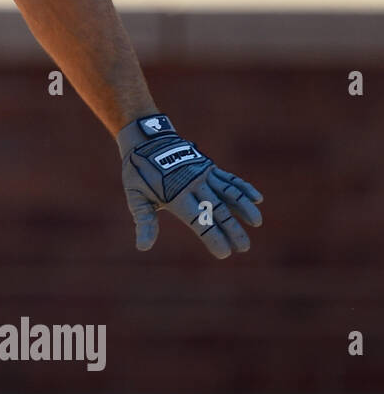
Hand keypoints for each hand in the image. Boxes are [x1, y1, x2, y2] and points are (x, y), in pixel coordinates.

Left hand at [118, 114, 261, 258]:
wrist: (146, 140)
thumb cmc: (138, 173)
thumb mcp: (135, 197)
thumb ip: (144, 221)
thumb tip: (143, 247)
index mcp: (176, 195)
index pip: (199, 221)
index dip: (213, 238)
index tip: (224, 253)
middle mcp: (194, 184)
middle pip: (218, 210)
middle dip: (233, 230)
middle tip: (244, 248)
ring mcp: (204, 173)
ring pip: (229, 193)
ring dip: (245, 208)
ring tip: (256, 223)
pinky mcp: (209, 166)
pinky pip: (229, 179)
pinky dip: (243, 188)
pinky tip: (257, 199)